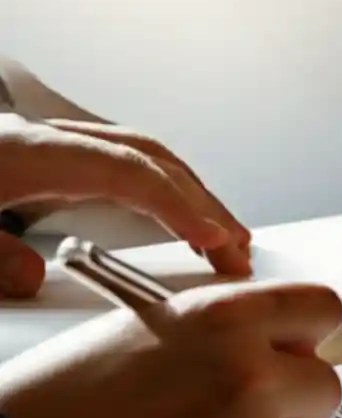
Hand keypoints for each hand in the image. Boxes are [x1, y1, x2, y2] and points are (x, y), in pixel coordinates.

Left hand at [0, 113, 252, 296]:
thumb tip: (34, 277)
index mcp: (28, 150)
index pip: (128, 170)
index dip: (180, 204)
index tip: (215, 239)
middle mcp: (45, 139)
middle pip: (148, 160)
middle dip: (203, 204)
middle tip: (237, 250)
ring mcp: (46, 143)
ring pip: (139, 158)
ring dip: (187, 195)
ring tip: (219, 238)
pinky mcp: (41, 157)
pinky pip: (118, 165)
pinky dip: (157, 193)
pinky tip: (171, 220)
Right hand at [0, 281, 341, 417]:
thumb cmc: (61, 406)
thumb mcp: (143, 328)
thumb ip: (222, 329)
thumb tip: (271, 340)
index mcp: (223, 320)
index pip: (322, 310)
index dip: (308, 334)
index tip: (297, 349)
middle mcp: (249, 377)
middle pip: (327, 385)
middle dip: (292, 402)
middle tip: (241, 415)